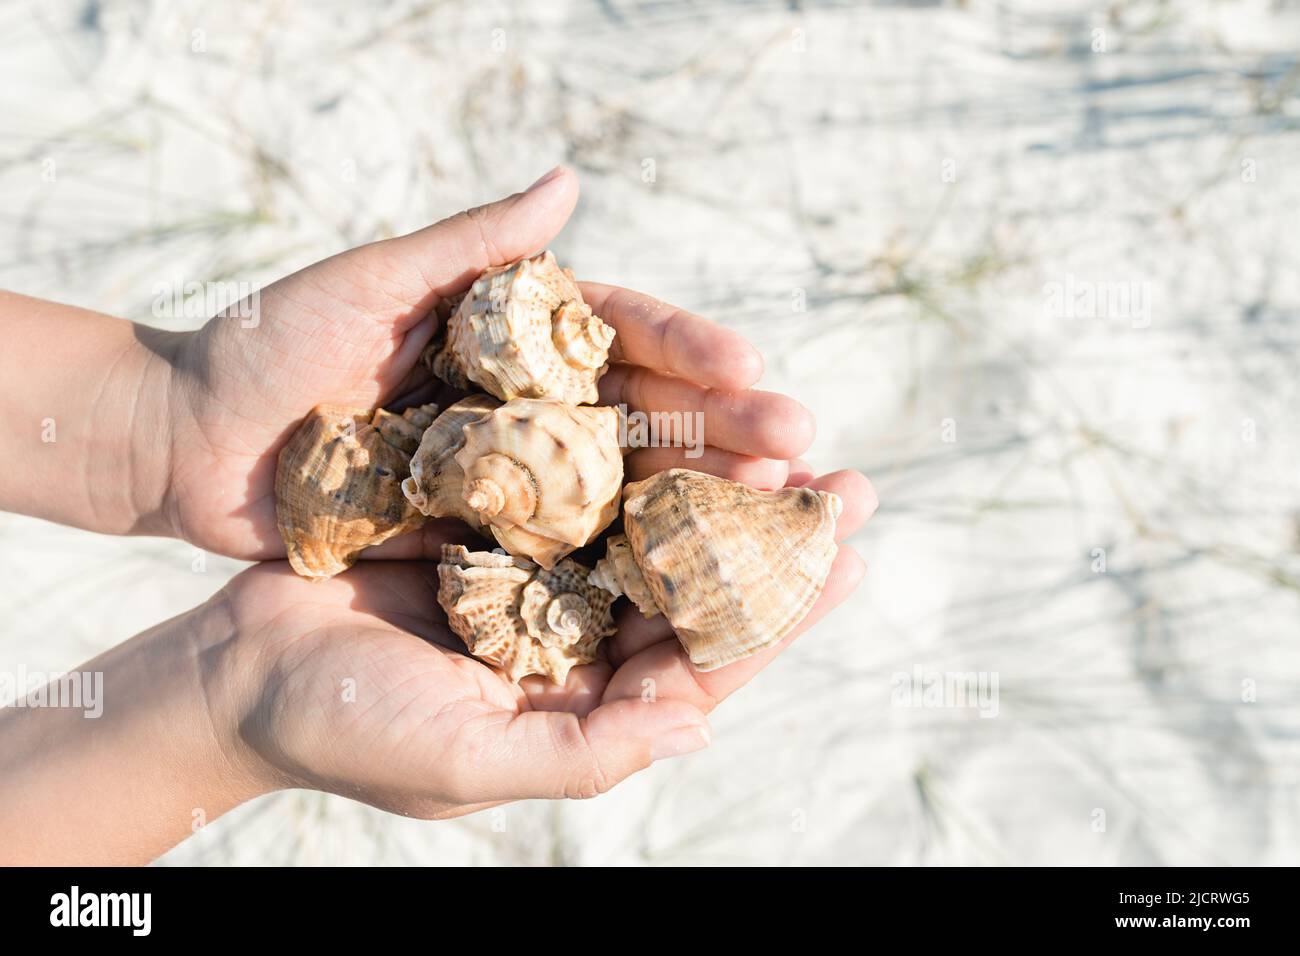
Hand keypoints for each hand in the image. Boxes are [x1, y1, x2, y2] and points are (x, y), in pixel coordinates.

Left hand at [162, 166, 819, 559]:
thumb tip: (568, 181)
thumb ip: (470, 244)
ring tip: (778, 514)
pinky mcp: (491, 537)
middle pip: (650, 414)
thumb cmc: (269, 348)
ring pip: (630, 485)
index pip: (627, 333)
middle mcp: (535, 401)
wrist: (192, 446)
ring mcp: (519, 473)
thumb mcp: (368, 284)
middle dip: (727, 431)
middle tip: (802, 452)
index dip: (692, 351)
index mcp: (519, 331)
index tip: (752, 369)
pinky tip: (694, 580)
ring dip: (704, 500)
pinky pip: (574, 549)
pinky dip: (634, 561)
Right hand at [212, 472, 874, 815]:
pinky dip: (631, 444)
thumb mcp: (466, 761)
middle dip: (777, 537)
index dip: (783, 611)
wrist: (239, 668)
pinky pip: (582, 476)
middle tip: (852, 484)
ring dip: (721, 480)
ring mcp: (544, 572)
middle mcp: (581, 633)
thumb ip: (587, 751)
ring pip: (654, 520)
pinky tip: (682, 408)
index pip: (708, 656)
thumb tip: (700, 723)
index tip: (850, 560)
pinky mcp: (501, 518)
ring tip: (787, 433)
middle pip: (700, 580)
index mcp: (590, 698)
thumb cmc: (345, 728)